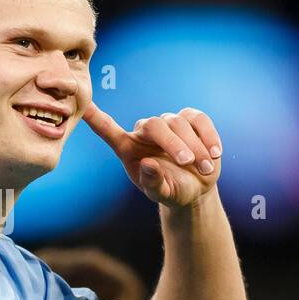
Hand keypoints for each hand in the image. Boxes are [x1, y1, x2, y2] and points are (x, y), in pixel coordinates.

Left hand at [82, 103, 222, 206]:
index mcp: (129, 148)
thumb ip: (153, 182)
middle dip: (173, 143)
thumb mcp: (162, 193)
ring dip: (195, 146)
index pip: (108, 130)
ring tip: (204, 169)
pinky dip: (208, 136)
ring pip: (179, 123)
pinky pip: (199, 120)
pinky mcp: (191, 119)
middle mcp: (145, 131)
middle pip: (155, 125)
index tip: (83, 105)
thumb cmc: (172, 190)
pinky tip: (215, 153)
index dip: (95, 117)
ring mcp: (169, 123)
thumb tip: (147, 164)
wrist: (197, 187)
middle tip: (187, 162)